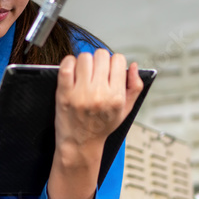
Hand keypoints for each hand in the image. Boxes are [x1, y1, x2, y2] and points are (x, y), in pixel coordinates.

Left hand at [47, 50, 143, 198]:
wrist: (80, 144)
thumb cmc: (101, 127)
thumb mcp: (126, 110)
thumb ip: (134, 87)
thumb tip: (133, 66)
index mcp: (116, 97)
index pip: (119, 60)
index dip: (114, 63)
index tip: (109, 70)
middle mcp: (99, 94)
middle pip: (102, 55)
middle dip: (99, 61)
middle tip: (96, 72)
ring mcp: (81, 93)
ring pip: (85, 57)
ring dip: (84, 62)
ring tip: (84, 74)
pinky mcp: (64, 93)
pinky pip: (67, 65)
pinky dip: (69, 63)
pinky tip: (72, 71)